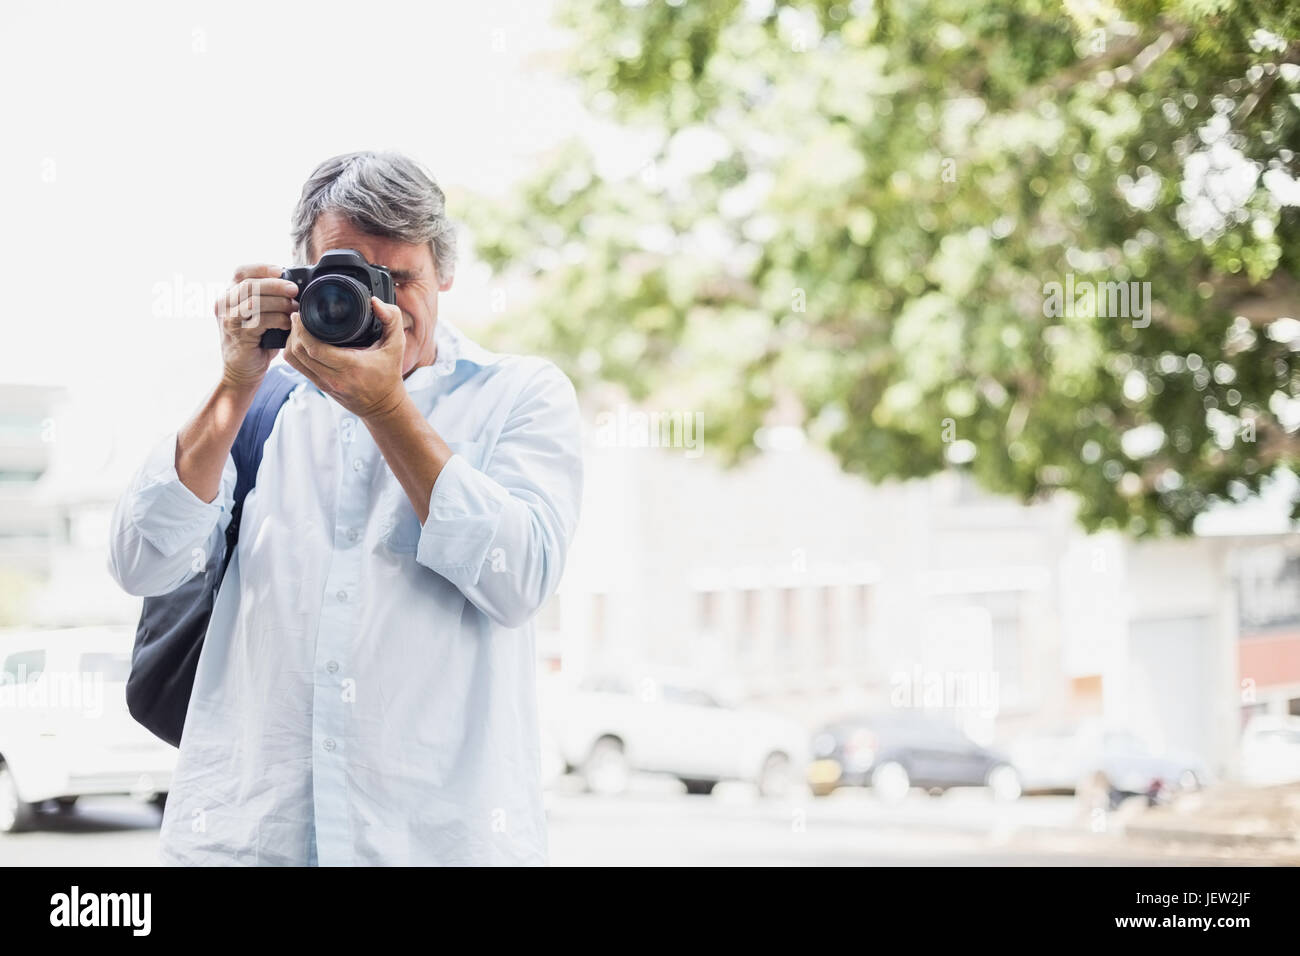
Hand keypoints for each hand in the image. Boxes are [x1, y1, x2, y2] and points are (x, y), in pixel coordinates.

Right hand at [216, 264, 298, 387]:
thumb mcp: (259, 314)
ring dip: (279, 303)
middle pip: (249, 285)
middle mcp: (224, 305)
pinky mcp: (238, 335)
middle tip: (294, 290)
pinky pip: (260, 321)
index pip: (241, 272)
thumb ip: (268, 298)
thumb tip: (294, 285)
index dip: (262, 268)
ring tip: (294, 308)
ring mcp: (229, 320)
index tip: (282, 270)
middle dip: (276, 285)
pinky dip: (278, 319)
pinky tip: (288, 322)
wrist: (243, 370)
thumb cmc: (256, 340)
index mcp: (228, 295)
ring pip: (254, 301)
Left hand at [283, 296, 407, 420]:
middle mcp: (333, 377)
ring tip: (297, 327)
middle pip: (298, 352)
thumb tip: (375, 302)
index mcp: (350, 366)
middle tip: (298, 315)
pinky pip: (297, 367)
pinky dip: (294, 352)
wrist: (384, 406)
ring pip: (294, 360)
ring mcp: (324, 383)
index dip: (302, 329)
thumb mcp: (397, 345)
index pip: (314, 348)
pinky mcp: (320, 385)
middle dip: (294, 331)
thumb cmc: (389, 375)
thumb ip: (392, 319)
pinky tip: (300, 340)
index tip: (302, 313)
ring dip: (291, 341)